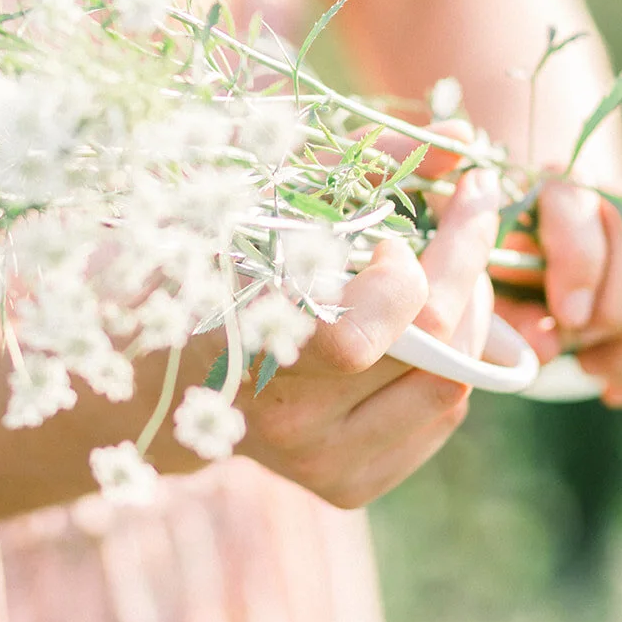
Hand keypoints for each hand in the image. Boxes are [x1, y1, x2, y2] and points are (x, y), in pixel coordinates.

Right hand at [238, 168, 499, 507]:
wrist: (151, 369)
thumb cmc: (204, 259)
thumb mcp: (262, 197)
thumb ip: (365, 167)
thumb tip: (459, 137)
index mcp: (246, 349)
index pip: (358, 337)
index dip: (400, 275)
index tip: (392, 231)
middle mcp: (287, 423)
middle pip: (429, 352)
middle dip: (466, 262)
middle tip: (469, 205)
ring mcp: (321, 463)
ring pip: (452, 388)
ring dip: (469, 311)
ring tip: (447, 262)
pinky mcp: (350, 484)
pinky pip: (441, 416)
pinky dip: (453, 359)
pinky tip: (425, 320)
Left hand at [498, 177, 621, 406]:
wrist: (563, 254)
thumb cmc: (520, 271)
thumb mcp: (499, 286)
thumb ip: (512, 314)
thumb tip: (544, 349)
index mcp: (565, 182)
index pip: (581, 203)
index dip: (578, 266)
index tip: (565, 318)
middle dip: (610, 319)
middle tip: (576, 350)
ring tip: (594, 368)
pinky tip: (619, 383)